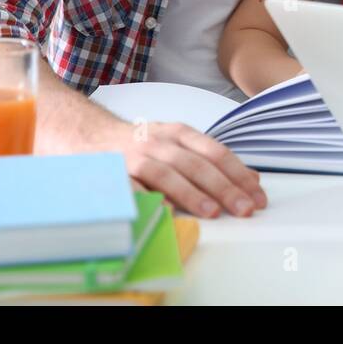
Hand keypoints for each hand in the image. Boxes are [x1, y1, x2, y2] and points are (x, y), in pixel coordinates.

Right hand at [99, 119, 267, 218]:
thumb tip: (250, 178)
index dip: (238, 174)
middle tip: (244, 209)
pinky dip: (150, 198)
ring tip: (212, 212)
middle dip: (224, 187)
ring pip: (168, 174)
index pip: (216, 152)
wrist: (85, 132)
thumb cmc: (137, 143)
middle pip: (197, 164)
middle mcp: (159, 142)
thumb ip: (209, 158)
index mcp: (179, 133)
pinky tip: (166, 211)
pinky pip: (133, 187)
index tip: (257, 195)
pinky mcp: (113, 172)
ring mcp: (135, 156)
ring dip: (192, 193)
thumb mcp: (175, 142)